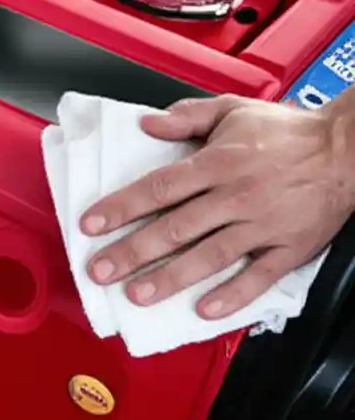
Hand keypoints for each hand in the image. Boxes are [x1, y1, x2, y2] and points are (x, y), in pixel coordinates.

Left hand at [80, 94, 354, 318]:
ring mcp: (263, 225)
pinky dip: (233, 295)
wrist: (351, 149)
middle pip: (176, 227)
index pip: (159, 187)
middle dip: (133, 251)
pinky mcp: (290, 248)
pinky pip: (259, 277)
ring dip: (171, 278)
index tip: (91, 224)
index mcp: (219, 162)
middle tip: (100, 270)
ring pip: (211, 256)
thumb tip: (146, 124)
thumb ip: (187, 117)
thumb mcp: (234, 109)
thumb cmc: (288, 132)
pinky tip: (205, 310)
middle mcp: (237, 195)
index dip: (122, 206)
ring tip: (138, 294)